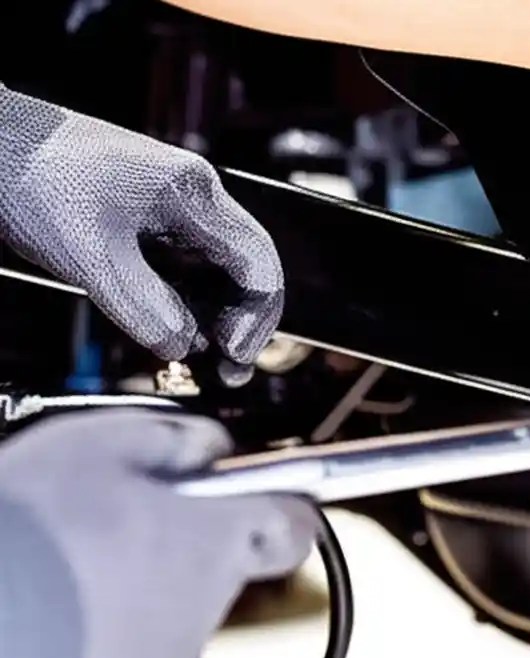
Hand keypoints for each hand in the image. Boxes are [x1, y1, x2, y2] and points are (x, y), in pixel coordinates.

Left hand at [0, 86, 283, 378]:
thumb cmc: (34, 179)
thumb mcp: (92, 257)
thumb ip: (146, 308)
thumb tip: (183, 346)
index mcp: (193, 194)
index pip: (258, 263)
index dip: (256, 317)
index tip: (233, 354)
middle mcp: (194, 197)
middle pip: (246, 269)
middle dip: (243, 323)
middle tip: (229, 370)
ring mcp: (173, 207)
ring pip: (218, 271)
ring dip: (216, 316)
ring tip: (204, 358)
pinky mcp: (150, 220)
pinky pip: (186, 267)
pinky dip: (188, 302)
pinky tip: (176, 329)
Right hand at [0, 410, 317, 657]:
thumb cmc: (29, 538)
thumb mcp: (98, 445)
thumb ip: (174, 439)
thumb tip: (209, 445)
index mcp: (216, 540)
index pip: (294, 524)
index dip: (279, 502)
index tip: (257, 490)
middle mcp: (205, 608)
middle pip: (223, 568)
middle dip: (184, 545)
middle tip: (123, 524)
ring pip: (174, 615)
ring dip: (140, 593)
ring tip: (74, 573)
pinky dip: (105, 639)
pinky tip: (60, 617)